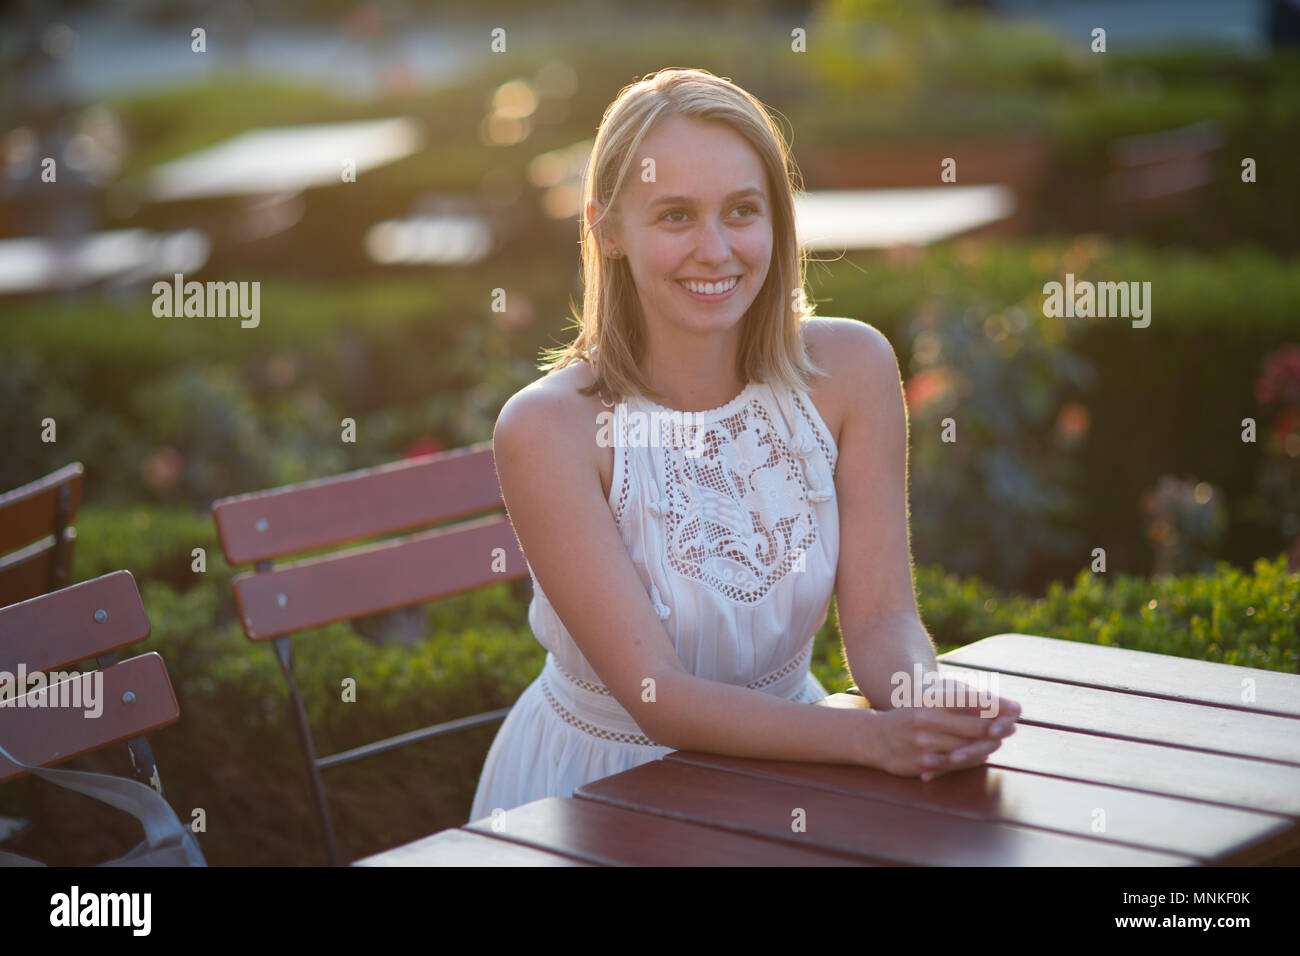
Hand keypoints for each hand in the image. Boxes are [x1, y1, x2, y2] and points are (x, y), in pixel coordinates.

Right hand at [864, 680, 1020, 779]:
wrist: (874, 736)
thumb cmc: (909, 715)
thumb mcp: (929, 701)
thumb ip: (958, 701)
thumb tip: (995, 702)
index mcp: (931, 700)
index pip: (972, 700)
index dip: (998, 705)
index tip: (1017, 707)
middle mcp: (928, 719)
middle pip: (976, 726)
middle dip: (999, 727)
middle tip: (1014, 726)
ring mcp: (926, 743)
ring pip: (969, 748)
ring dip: (989, 745)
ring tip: (1000, 740)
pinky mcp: (923, 762)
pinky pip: (957, 764)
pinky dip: (972, 759)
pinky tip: (981, 754)